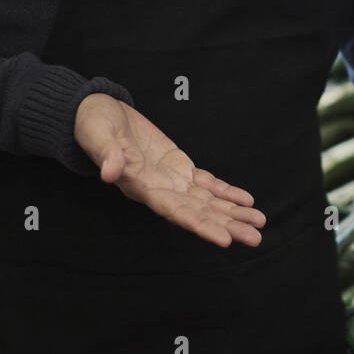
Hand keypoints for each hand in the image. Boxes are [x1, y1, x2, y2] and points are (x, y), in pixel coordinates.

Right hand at [74, 94, 265, 248]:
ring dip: (233, 213)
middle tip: (255, 238)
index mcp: (141, 187)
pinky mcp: (178, 165)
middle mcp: (159, 190)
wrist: (98, 114)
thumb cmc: (94, 126)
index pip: (175, 211)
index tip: (224, 240)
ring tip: (259, 222)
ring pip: (207, 201)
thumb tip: (109, 173)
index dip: (200, 226)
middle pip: (199, 213)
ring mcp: (171, 179)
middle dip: (227, 225)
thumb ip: (106, 154)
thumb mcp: (98, 135)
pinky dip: (226, 192)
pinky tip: (246, 200)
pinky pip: (206, 182)